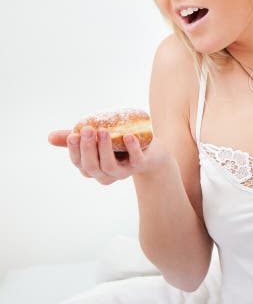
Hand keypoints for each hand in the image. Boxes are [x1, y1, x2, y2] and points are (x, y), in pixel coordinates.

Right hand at [48, 127, 170, 184]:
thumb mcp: (97, 140)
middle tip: (87, 129)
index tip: (73, 135)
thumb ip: (76, 138)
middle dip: (87, 148)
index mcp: (92, 168)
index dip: (74, 150)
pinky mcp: (140, 164)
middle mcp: (105, 174)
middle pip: (91, 166)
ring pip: (109, 165)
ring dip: (105, 148)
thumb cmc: (118, 144)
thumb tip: (50, 137)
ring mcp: (123, 171)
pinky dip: (131, 148)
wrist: (150, 150)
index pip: (78, 162)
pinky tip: (128, 136)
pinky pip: (135, 159)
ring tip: (104, 131)